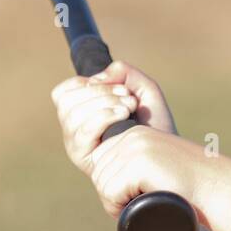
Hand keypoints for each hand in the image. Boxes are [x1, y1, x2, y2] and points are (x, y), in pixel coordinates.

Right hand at [50, 59, 175, 176]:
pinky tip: (124, 116)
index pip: (64, 91)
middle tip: (130, 98)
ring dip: (104, 103)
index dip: (90, 83)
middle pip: (67, 101)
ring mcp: (76, 144)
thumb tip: (96, 79)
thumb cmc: (154, 124)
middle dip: (101, 93)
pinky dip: (103, 116)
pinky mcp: (83, 157)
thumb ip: (123, 72)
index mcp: (81, 112)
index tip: (121, 88)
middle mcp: (74, 129)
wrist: (166, 154)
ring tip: (129, 108)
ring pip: (73, 114)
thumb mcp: (143, 89)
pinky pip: (82, 131)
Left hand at [86, 123, 208, 218]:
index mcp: (135, 133)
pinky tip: (141, 206)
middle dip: (112, 195)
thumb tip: (104, 176)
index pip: (101, 161)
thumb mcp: (159, 164)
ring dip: (116, 203)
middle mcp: (134, 135)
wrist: (216, 188)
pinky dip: (119, 207)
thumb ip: (136, 162)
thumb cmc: (189, 185)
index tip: (134, 196)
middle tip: (136, 205)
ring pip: (103, 184)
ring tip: (141, 206)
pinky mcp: (140, 163)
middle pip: (99, 173)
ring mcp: (137, 147)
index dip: (112, 185)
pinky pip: (111, 192)